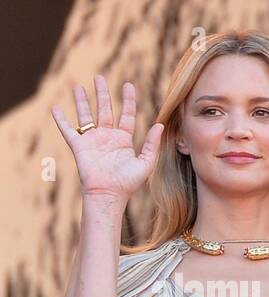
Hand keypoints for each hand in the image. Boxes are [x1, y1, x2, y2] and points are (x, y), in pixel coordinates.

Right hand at [52, 75, 163, 201]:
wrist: (109, 194)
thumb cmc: (128, 183)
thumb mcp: (146, 162)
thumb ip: (152, 144)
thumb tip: (160, 125)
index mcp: (123, 140)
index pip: (126, 115)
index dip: (128, 100)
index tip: (128, 85)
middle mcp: (107, 137)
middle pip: (104, 110)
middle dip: (102, 93)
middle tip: (99, 77)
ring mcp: (92, 140)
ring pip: (85, 115)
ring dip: (81, 101)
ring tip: (76, 86)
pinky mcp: (79, 146)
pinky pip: (68, 130)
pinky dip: (61, 119)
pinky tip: (55, 108)